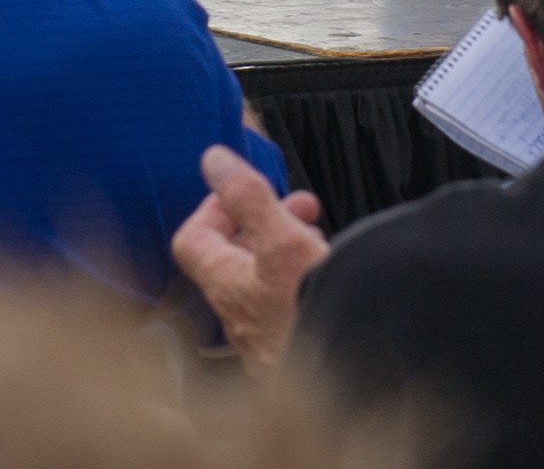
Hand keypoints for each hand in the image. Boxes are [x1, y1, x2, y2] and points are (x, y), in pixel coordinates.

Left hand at [171, 144, 328, 370]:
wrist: (351, 381)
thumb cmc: (315, 318)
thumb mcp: (284, 242)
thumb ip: (249, 200)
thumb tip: (214, 161)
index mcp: (226, 284)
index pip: (191, 239)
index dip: (214, 208)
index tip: (246, 193)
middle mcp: (237, 315)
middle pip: (232, 257)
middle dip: (264, 221)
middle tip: (300, 207)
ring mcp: (262, 336)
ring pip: (262, 280)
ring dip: (286, 249)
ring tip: (318, 236)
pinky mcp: (290, 349)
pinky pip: (284, 304)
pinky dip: (300, 280)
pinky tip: (328, 275)